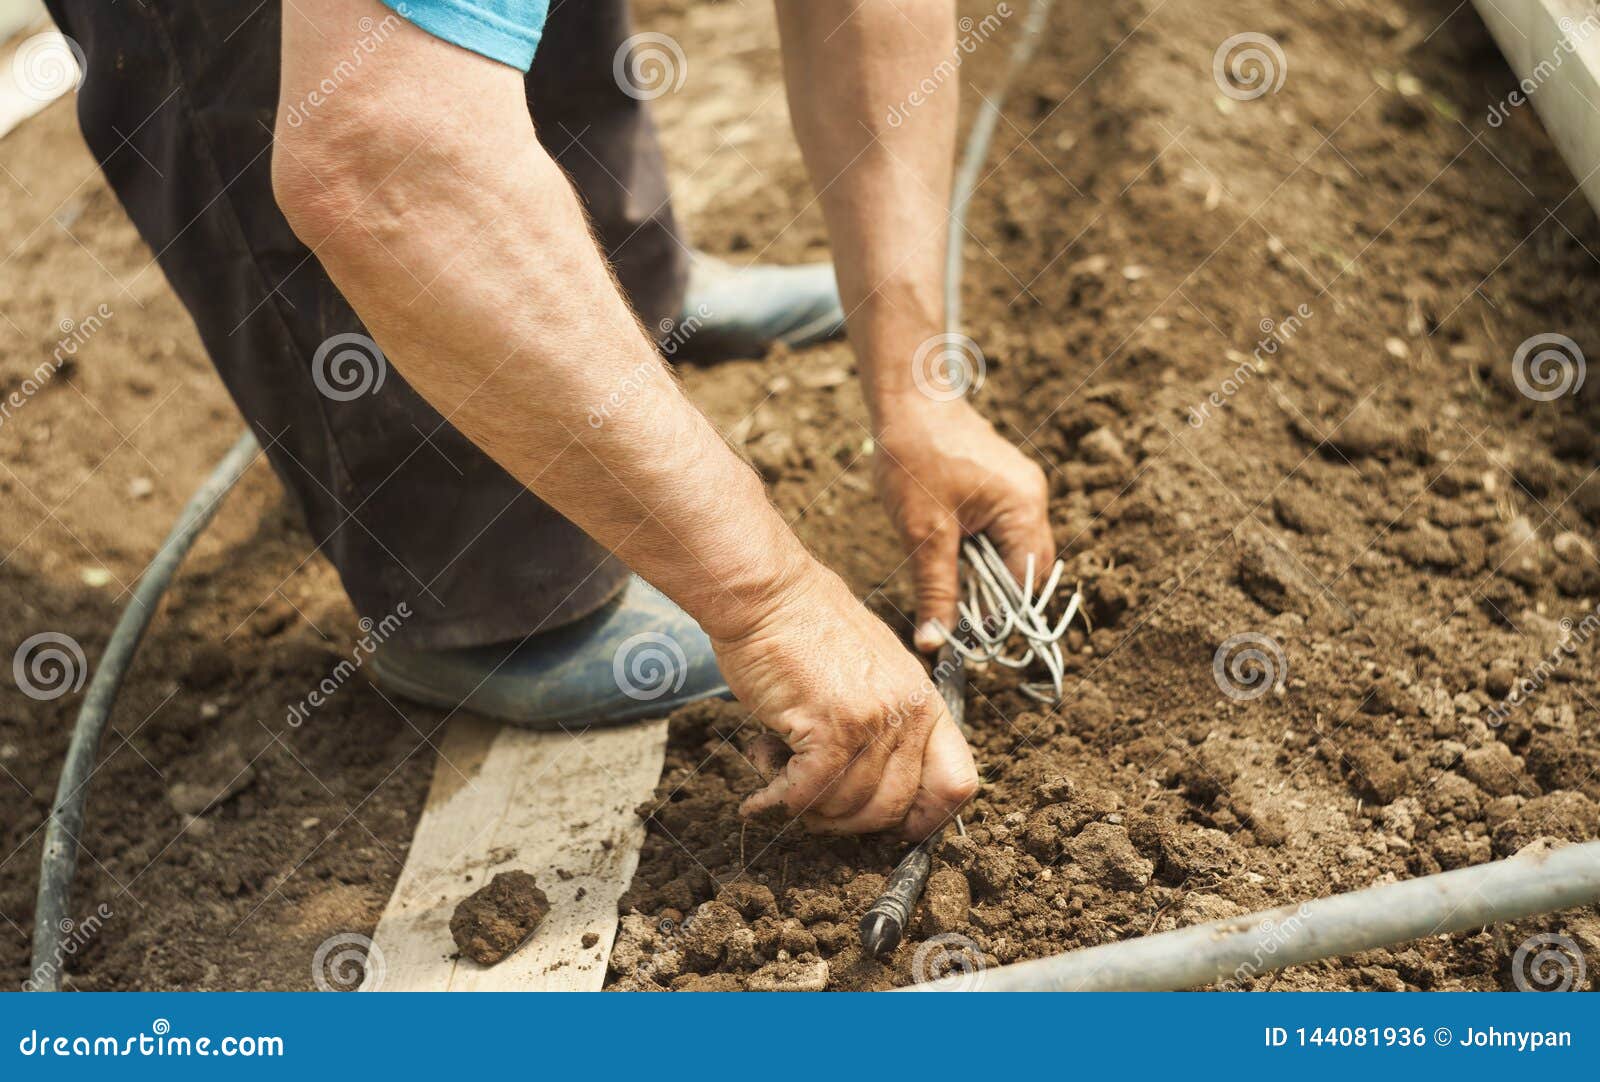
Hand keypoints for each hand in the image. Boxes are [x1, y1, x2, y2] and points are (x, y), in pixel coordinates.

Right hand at [711, 561, 977, 837]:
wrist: (769, 593)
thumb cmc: (808, 630)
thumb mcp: (872, 672)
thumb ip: (885, 723)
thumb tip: (872, 790)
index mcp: (925, 699)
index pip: (957, 782)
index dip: (926, 818)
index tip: (891, 828)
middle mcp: (909, 711)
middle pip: (895, 807)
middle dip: (848, 822)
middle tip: (812, 805)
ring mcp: (873, 720)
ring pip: (848, 806)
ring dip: (806, 808)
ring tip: (776, 777)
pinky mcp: (830, 727)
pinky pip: (810, 793)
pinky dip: (780, 803)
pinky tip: (760, 798)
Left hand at [874, 400, 1054, 650]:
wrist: (908, 400)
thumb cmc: (913, 456)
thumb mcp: (922, 533)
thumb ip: (936, 590)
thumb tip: (936, 642)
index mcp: (1023, 508)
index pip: (1027, 582)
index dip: (1002, 616)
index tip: (972, 640)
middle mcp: (1033, 499)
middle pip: (1028, 572)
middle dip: (998, 600)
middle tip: (961, 621)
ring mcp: (1021, 491)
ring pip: (1015, 554)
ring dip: (988, 576)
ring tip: (952, 585)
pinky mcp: (1004, 487)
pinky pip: (1003, 533)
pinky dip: (982, 553)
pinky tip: (952, 554)